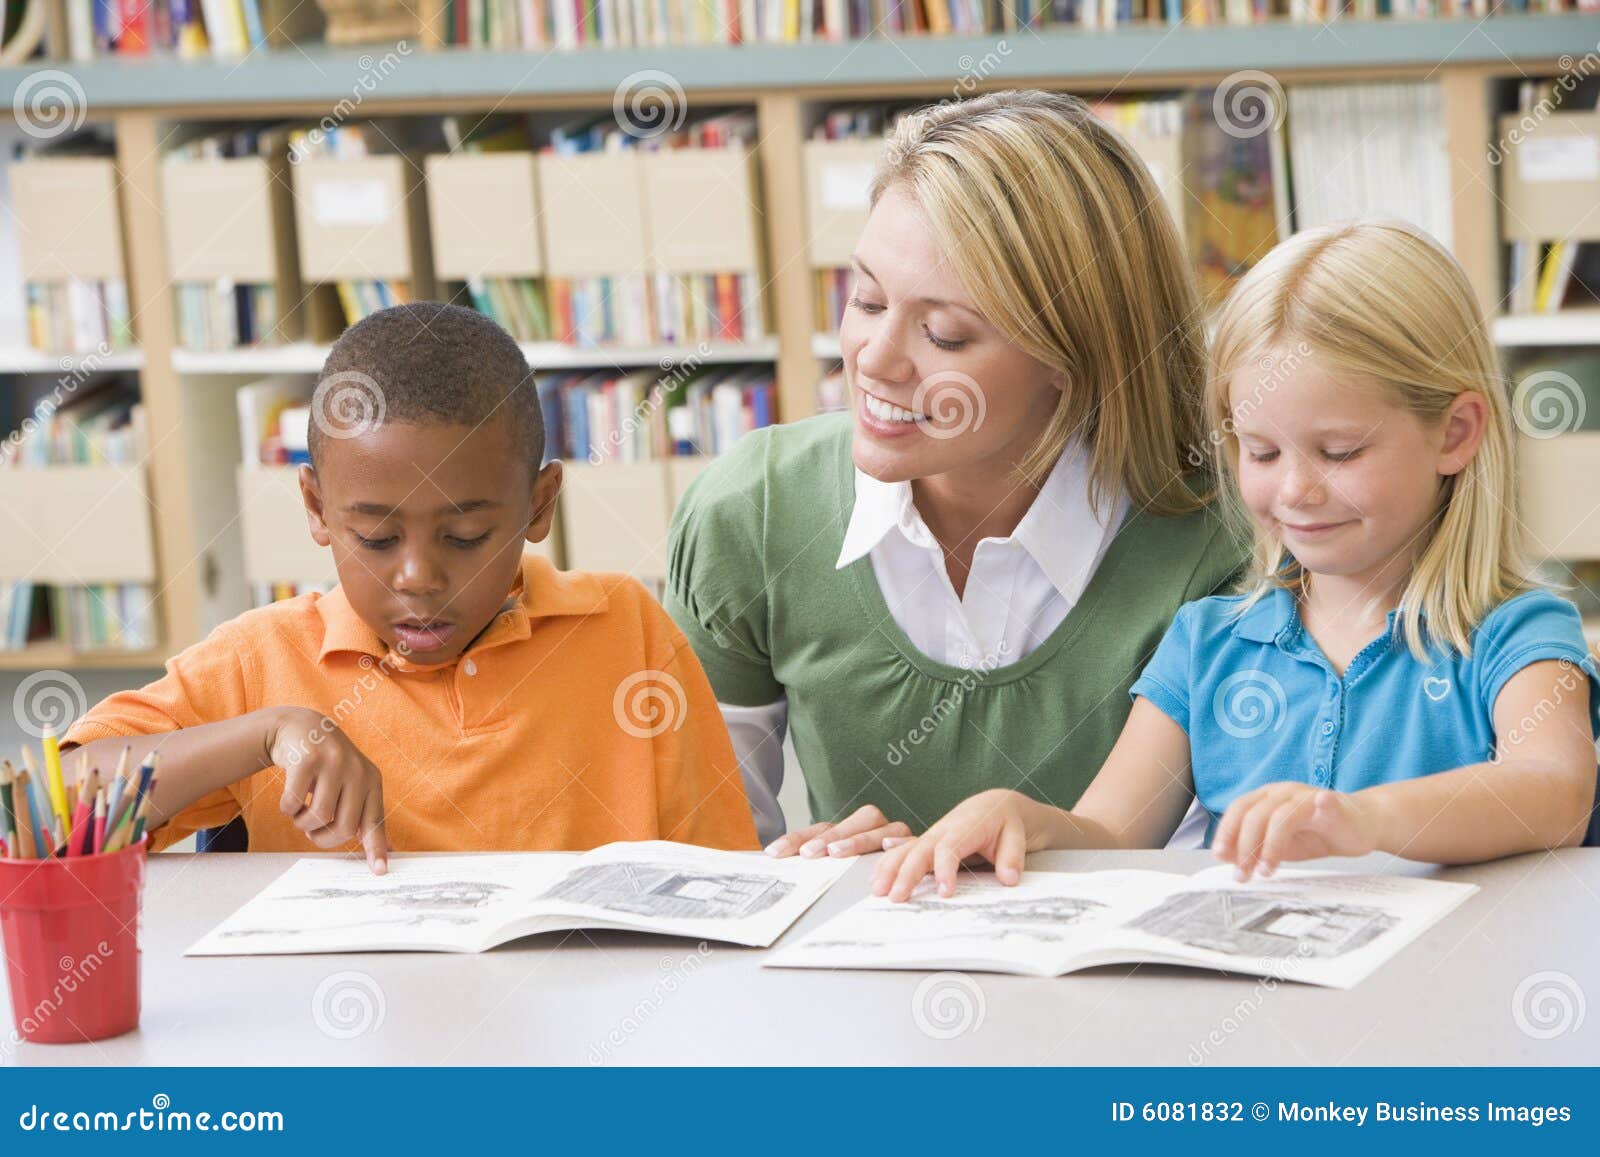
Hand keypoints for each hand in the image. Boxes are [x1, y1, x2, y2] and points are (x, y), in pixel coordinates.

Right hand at [268, 708, 389, 873]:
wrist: (302, 727)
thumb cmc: (329, 765)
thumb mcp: (354, 784)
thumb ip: (366, 815)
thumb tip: (387, 850)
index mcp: (372, 781)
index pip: (376, 821)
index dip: (376, 847)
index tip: (379, 871)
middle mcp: (357, 771)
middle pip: (344, 827)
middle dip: (324, 839)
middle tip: (313, 832)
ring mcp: (332, 763)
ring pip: (319, 817)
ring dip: (303, 824)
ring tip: (302, 814)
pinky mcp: (307, 759)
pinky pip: (293, 803)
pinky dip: (288, 809)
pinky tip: (291, 800)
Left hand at [764, 804, 911, 859]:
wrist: (937, 854)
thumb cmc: (882, 873)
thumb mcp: (848, 869)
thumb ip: (824, 867)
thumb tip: (780, 867)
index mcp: (855, 830)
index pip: (824, 827)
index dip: (798, 837)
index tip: (774, 852)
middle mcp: (878, 828)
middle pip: (858, 820)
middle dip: (830, 835)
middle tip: (808, 853)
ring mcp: (900, 836)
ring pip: (881, 829)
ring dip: (857, 840)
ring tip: (836, 852)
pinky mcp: (921, 847)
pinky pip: (911, 844)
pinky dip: (900, 845)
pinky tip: (888, 849)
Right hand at [870, 789, 1042, 901]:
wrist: (997, 805)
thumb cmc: (1006, 822)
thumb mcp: (1018, 836)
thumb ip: (1012, 857)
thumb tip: (1008, 878)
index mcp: (966, 825)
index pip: (950, 848)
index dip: (944, 870)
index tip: (944, 893)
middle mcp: (944, 828)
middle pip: (919, 850)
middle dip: (905, 873)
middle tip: (895, 897)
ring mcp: (932, 835)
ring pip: (905, 850)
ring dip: (889, 869)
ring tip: (876, 890)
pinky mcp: (927, 842)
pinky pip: (903, 851)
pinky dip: (888, 864)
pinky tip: (875, 878)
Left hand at [1212, 783, 1380, 880]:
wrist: (1358, 826)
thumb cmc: (1317, 833)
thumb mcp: (1278, 844)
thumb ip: (1254, 848)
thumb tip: (1226, 858)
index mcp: (1266, 798)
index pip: (1238, 810)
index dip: (1226, 833)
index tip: (1220, 857)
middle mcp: (1283, 793)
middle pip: (1255, 815)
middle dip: (1244, 847)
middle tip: (1243, 874)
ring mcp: (1307, 796)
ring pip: (1280, 816)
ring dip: (1270, 846)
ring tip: (1267, 871)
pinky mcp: (1332, 804)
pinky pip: (1324, 802)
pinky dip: (1322, 803)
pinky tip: (1321, 804)